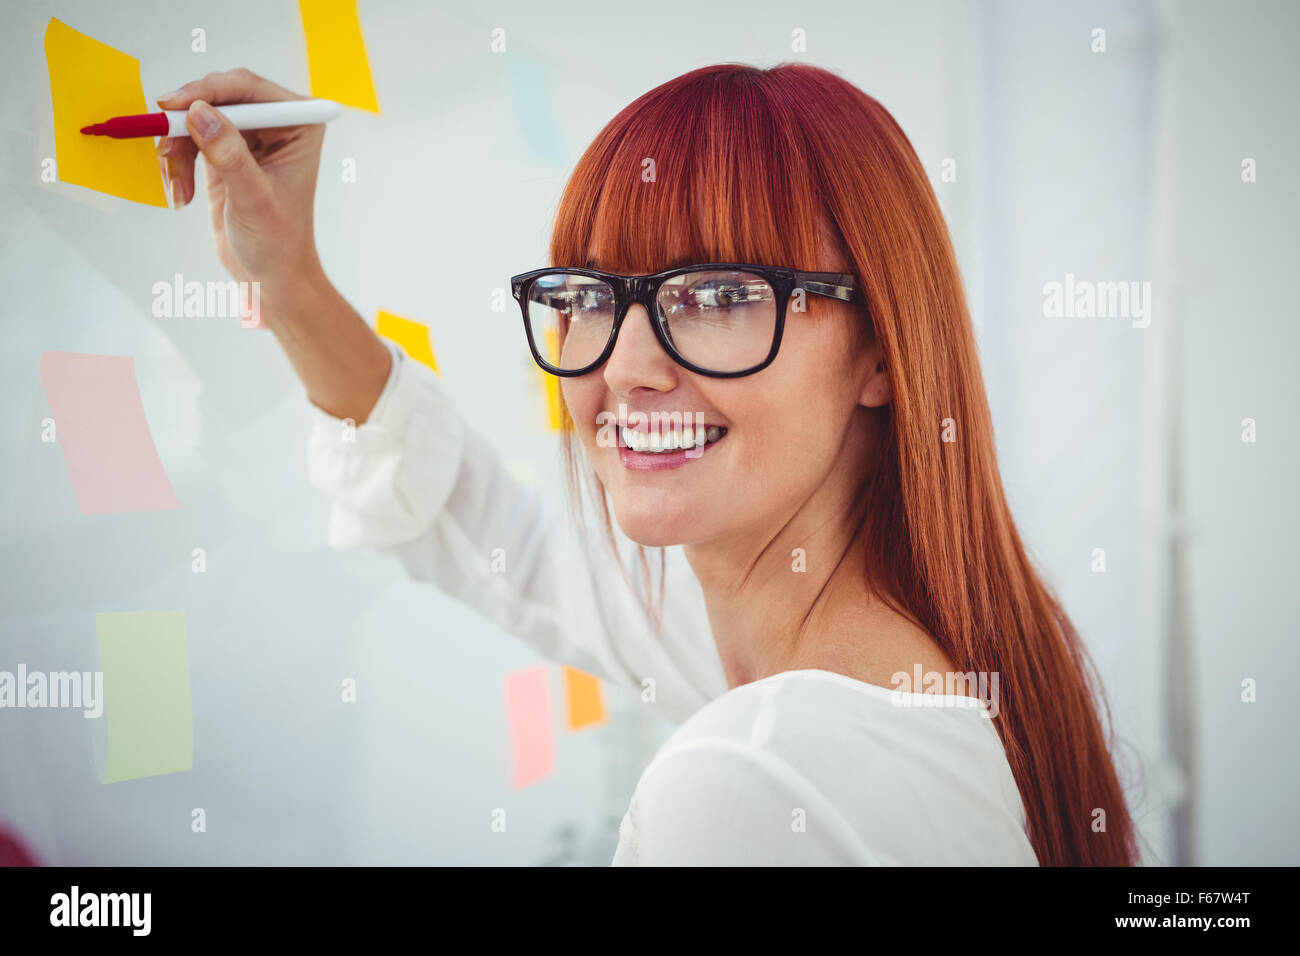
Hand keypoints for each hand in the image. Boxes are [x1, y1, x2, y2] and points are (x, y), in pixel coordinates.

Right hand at [156, 69, 323, 289]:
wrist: (269, 275)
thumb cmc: (277, 242)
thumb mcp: (253, 198)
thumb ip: (229, 155)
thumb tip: (199, 112)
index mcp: (300, 125)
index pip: (249, 88)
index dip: (208, 91)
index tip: (173, 105)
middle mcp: (277, 124)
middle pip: (218, 96)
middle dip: (186, 121)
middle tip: (162, 142)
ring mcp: (249, 136)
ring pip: (197, 117)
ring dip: (177, 147)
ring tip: (177, 185)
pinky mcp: (224, 151)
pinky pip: (188, 139)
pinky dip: (177, 161)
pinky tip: (180, 192)